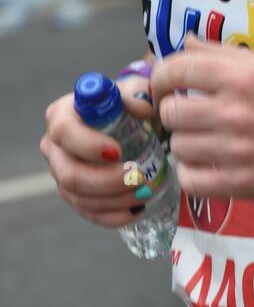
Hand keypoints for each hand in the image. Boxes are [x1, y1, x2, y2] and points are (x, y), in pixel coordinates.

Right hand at [40, 76, 156, 228]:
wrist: (129, 123)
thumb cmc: (127, 104)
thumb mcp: (135, 91)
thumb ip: (139, 94)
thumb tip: (143, 107)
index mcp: (63, 115)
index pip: (64, 132)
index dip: (88, 145)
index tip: (118, 151)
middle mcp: (55, 146)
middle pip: (68, 173)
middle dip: (105, 181)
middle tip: (139, 178)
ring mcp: (62, 173)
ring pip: (78, 197)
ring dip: (114, 200)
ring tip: (145, 192)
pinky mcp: (74, 194)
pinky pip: (87, 212)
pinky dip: (111, 216)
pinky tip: (134, 210)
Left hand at [150, 36, 253, 200]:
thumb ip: (223, 54)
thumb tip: (187, 43)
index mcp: (242, 76)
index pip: (177, 69)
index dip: (160, 78)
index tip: (164, 87)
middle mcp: (236, 111)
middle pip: (171, 112)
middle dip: (174, 112)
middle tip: (188, 116)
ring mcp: (237, 150)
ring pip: (178, 147)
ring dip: (186, 143)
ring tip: (204, 141)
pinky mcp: (242, 182)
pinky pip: (190, 179)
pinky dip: (191, 173)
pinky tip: (205, 166)